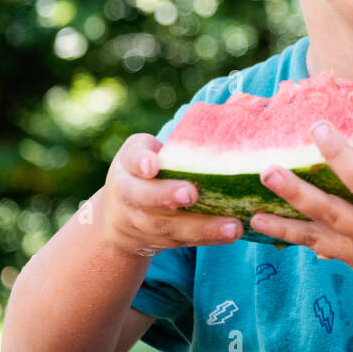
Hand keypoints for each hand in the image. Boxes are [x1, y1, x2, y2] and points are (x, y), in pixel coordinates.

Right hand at [100, 134, 242, 256]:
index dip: (140, 162)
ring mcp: (142, 224)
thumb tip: (234, 108)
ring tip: (232, 225)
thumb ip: (176, 136)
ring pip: (168, 228)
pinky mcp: (160, 242)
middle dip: (166, 196)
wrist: (119, 218)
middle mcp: (128, 197)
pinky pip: (184, 241)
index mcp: (128, 166)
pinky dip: (209, 238)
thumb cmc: (146, 170)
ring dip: (201, 227)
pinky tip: (232, 232)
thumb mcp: (147, 150)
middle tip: (191, 194)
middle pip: (144, 198)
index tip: (152, 165)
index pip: (130, 160)